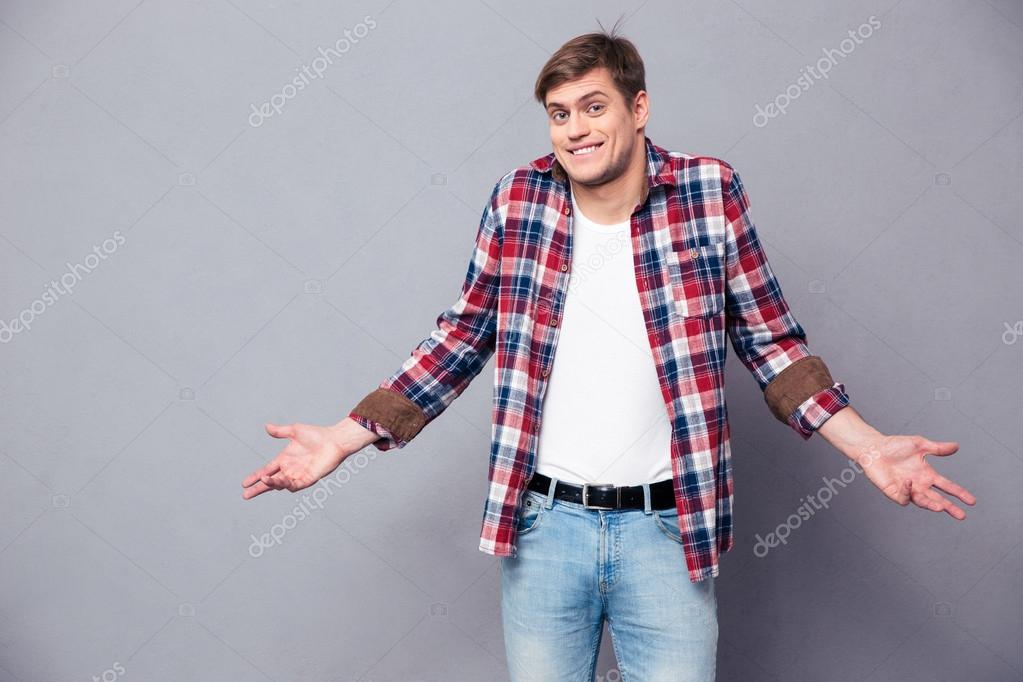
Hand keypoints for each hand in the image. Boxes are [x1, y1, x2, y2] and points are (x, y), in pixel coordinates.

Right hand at [241, 420, 372, 498]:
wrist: (334, 440)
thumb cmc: (317, 434)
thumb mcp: (295, 430)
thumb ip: (280, 431)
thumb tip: (266, 426)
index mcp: (284, 459)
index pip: (266, 470)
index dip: (255, 476)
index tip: (244, 482)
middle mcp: (290, 469)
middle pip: (270, 482)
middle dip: (258, 488)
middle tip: (245, 494)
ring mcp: (298, 475)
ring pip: (281, 484)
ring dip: (272, 483)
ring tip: (264, 480)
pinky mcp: (308, 479)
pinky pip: (294, 485)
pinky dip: (286, 485)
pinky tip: (279, 481)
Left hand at [853, 434, 975, 518]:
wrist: (873, 447)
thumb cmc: (895, 445)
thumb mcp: (920, 445)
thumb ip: (937, 448)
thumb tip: (957, 446)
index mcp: (927, 474)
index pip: (947, 486)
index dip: (959, 493)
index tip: (972, 501)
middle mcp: (919, 484)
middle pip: (938, 499)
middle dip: (949, 507)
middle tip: (962, 515)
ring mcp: (906, 489)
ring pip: (922, 501)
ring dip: (931, 504)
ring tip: (941, 507)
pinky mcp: (893, 492)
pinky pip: (903, 497)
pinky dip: (908, 492)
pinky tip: (910, 483)